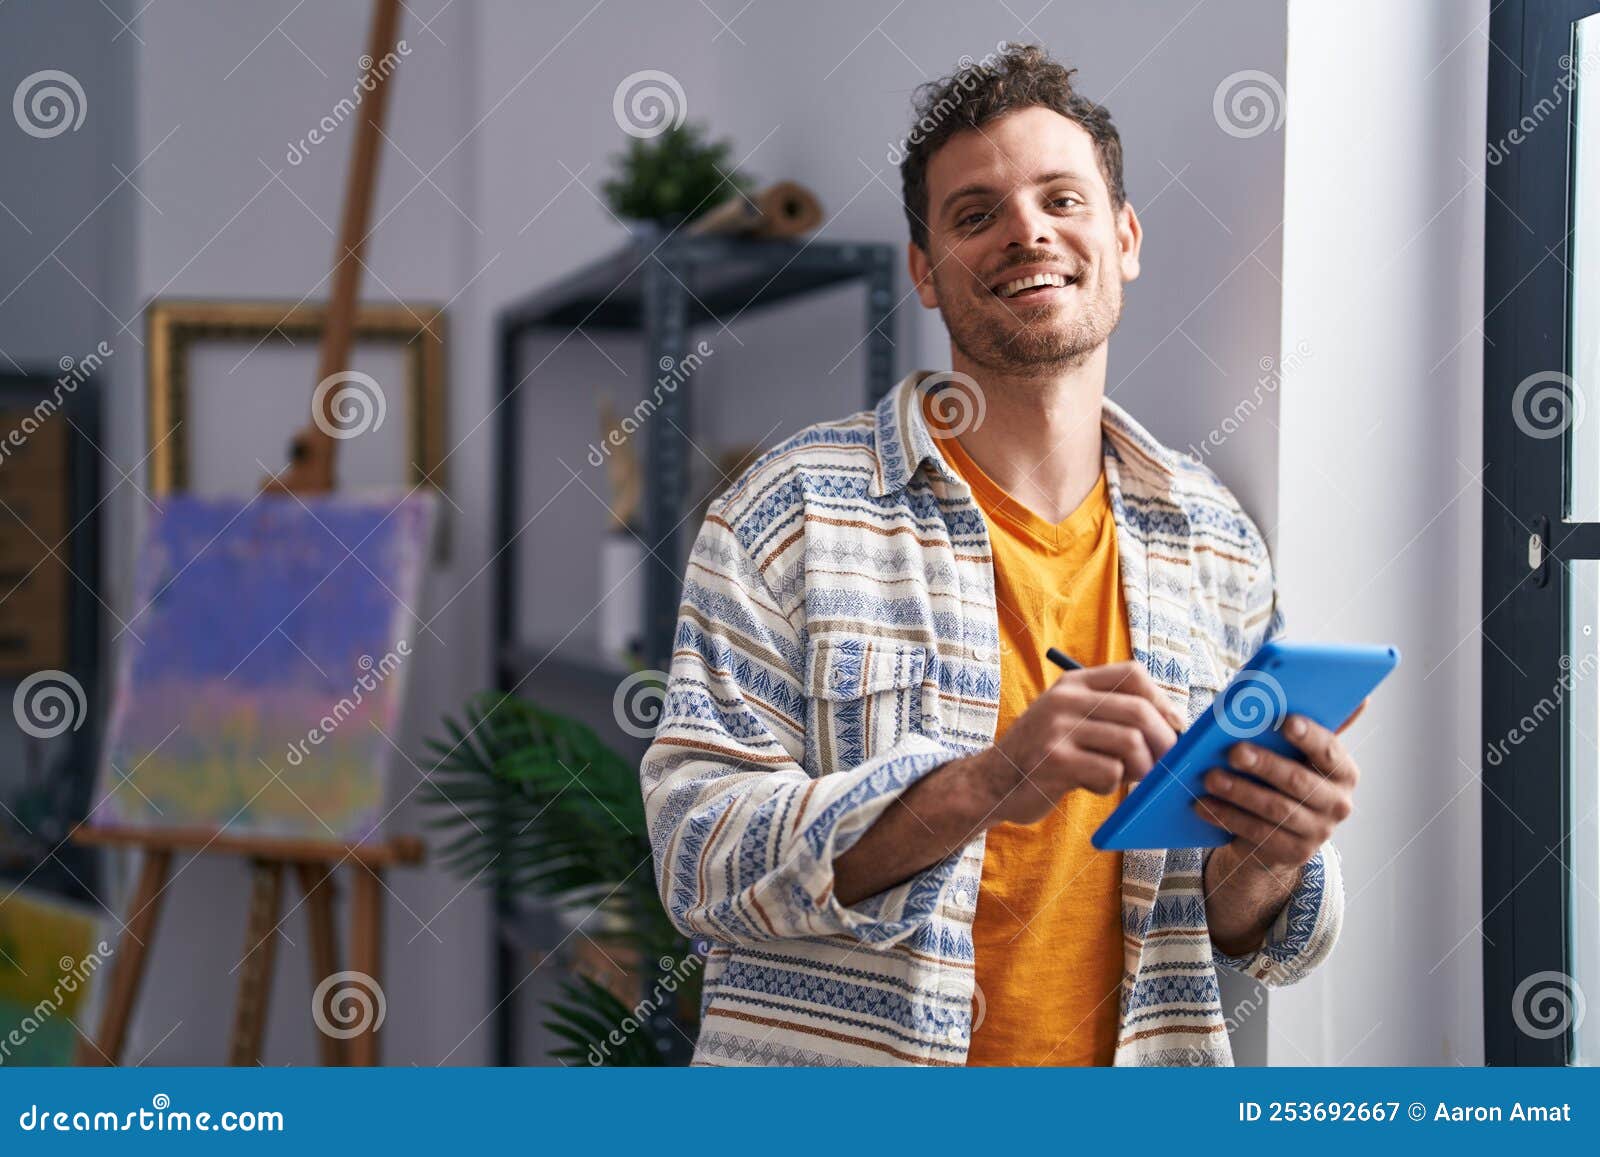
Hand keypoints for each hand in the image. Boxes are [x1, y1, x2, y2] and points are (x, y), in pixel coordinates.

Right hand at [963, 660, 1185, 826]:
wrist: (992, 782)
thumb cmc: (1045, 754)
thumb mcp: (1072, 719)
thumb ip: (1113, 714)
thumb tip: (1177, 726)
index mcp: (1073, 683)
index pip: (1133, 674)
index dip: (1163, 701)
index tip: (1173, 728)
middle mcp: (1064, 699)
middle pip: (1139, 711)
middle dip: (1164, 742)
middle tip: (1165, 764)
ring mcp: (1057, 728)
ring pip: (1130, 743)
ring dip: (1140, 769)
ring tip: (1127, 778)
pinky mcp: (1054, 761)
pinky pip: (1109, 772)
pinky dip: (1111, 786)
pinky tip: (1090, 785)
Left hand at [1192, 703, 1363, 871]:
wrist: (1277, 836)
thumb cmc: (1282, 775)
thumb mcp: (1294, 752)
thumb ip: (1307, 726)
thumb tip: (1354, 694)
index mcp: (1343, 771)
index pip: (1329, 751)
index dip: (1309, 736)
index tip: (1285, 720)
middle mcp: (1338, 804)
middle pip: (1298, 781)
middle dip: (1264, 764)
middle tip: (1233, 751)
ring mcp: (1318, 832)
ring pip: (1275, 810)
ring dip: (1240, 792)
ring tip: (1210, 777)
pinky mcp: (1293, 854)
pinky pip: (1257, 834)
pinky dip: (1227, 817)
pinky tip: (1202, 804)